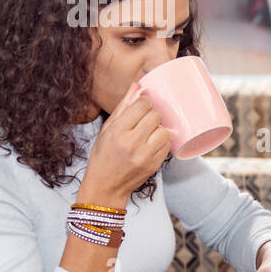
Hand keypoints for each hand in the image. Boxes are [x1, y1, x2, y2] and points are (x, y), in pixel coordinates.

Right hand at [81, 84, 171, 203]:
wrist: (106, 185)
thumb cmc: (103, 156)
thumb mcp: (107, 129)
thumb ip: (123, 107)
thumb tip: (137, 85)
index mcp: (117, 131)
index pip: (141, 106)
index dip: (145, 102)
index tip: (143, 105)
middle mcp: (131, 143)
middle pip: (155, 115)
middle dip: (152, 114)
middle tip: (145, 119)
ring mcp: (145, 155)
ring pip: (164, 130)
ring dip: (158, 129)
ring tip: (148, 133)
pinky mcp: (154, 165)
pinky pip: (167, 145)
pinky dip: (161, 142)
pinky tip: (151, 144)